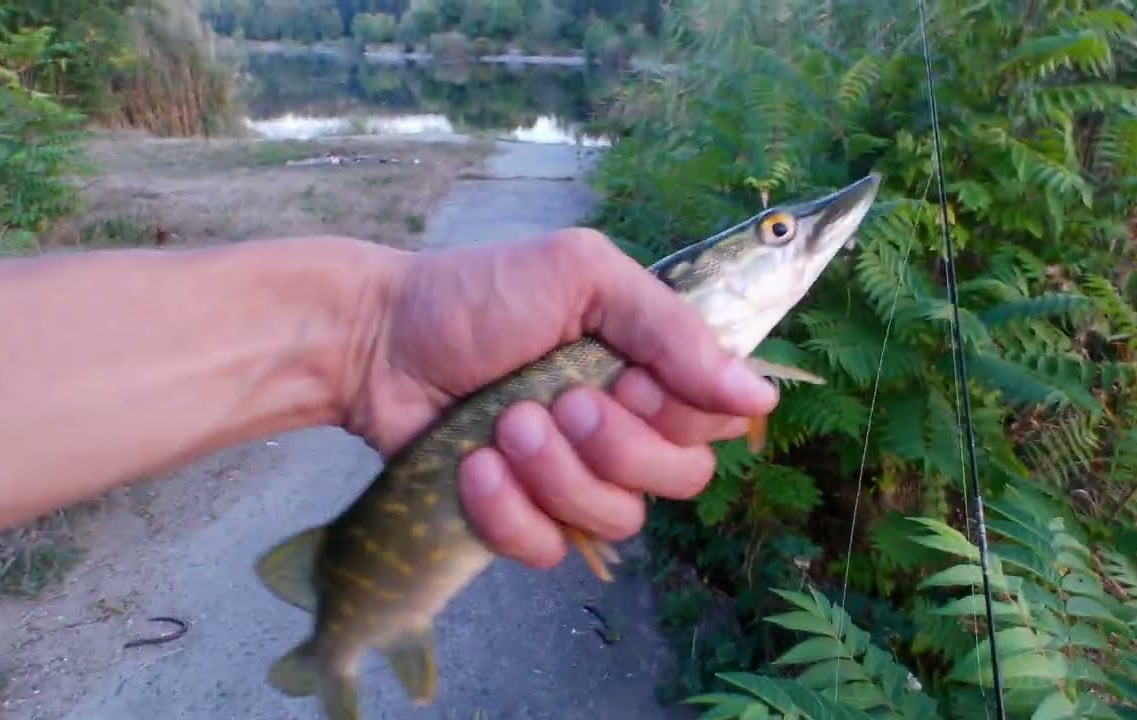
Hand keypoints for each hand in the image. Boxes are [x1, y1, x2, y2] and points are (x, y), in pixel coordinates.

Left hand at [349, 229, 778, 568]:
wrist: (378, 339)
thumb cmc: (480, 295)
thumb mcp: (582, 275)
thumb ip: (670, 328)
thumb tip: (759, 398)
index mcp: (649, 369)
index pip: (717, 422)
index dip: (681, 413)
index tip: (629, 377)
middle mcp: (624, 429)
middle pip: (681, 479)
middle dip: (617, 444)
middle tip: (557, 400)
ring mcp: (574, 480)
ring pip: (619, 519)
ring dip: (556, 472)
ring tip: (502, 426)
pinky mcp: (522, 520)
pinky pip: (551, 549)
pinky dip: (509, 512)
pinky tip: (473, 467)